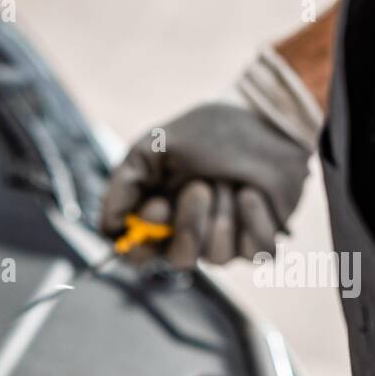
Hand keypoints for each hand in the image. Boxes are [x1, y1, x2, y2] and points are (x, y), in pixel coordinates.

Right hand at [100, 102, 312, 267]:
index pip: (137, 255)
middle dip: (191, 223)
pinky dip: (255, 220)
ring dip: (225, 212)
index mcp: (158, 217)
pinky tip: (254, 193)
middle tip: (201, 186)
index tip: (158, 206)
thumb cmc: (208, 129)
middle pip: (179, 260)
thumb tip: (110, 225)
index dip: (145, 240)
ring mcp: (224, 240)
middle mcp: (187, 234)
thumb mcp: (154, 145)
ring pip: (217, 256)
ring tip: (232, 180)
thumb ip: (124, 184)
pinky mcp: (259, 239)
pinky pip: (256, 252)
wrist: (265, 116)